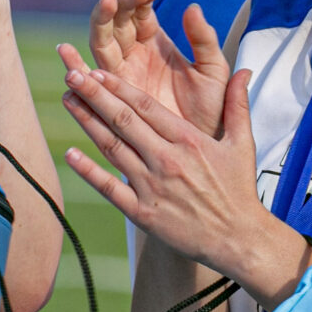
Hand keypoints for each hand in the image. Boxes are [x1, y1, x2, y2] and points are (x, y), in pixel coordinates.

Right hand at [59, 0, 228, 139]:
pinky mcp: (113, 99)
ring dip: (95, 27)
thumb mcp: (212, 71)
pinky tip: (69, 61)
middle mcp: (133, 54)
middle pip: (115, 23)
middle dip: (116, 7)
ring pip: (99, 46)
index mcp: (156, 42)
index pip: (141, 11)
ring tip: (99, 8)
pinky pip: (91, 82)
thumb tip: (192, 6)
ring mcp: (121, 75)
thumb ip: (203, 40)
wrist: (203, 146)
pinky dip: (78, 70)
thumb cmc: (211, 109)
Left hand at [60, 61, 270, 282]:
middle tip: (72, 74)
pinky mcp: (143, 213)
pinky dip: (88, 171)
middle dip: (95, 95)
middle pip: (123, 120)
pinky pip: (110, 188)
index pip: (145, 106)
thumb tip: (243, 71)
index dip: (118, 86)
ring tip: (67, 101)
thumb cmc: (239, 190)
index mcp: (188, 139)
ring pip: (112, 147)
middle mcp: (167, 159)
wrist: (238, 240)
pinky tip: (70, 155)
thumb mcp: (243, 143)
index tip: (97, 71)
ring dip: (87, 123)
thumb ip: (237, 104)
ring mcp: (152, 186)